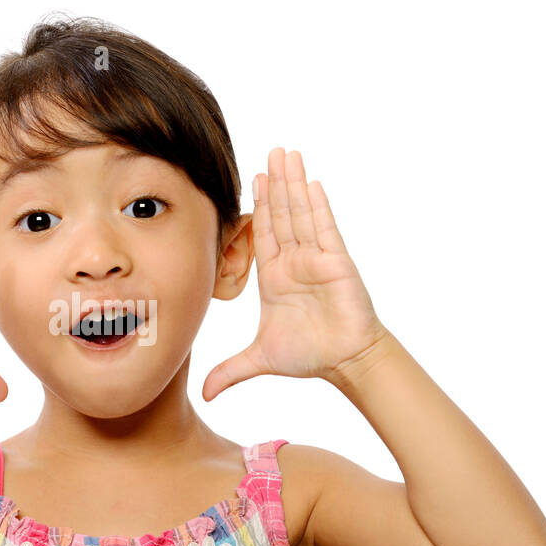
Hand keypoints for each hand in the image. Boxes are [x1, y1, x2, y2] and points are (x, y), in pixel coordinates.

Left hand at [202, 148, 387, 400]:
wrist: (343, 362)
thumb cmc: (309, 354)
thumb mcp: (259, 359)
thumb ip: (230, 371)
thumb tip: (203, 393)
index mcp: (275, 276)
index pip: (263, 233)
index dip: (258, 206)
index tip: (253, 179)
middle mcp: (295, 261)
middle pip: (282, 214)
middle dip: (276, 183)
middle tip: (270, 152)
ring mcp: (316, 258)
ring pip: (301, 214)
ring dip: (294, 184)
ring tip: (288, 154)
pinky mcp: (336, 262)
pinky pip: (324, 228)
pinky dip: (317, 205)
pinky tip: (311, 182)